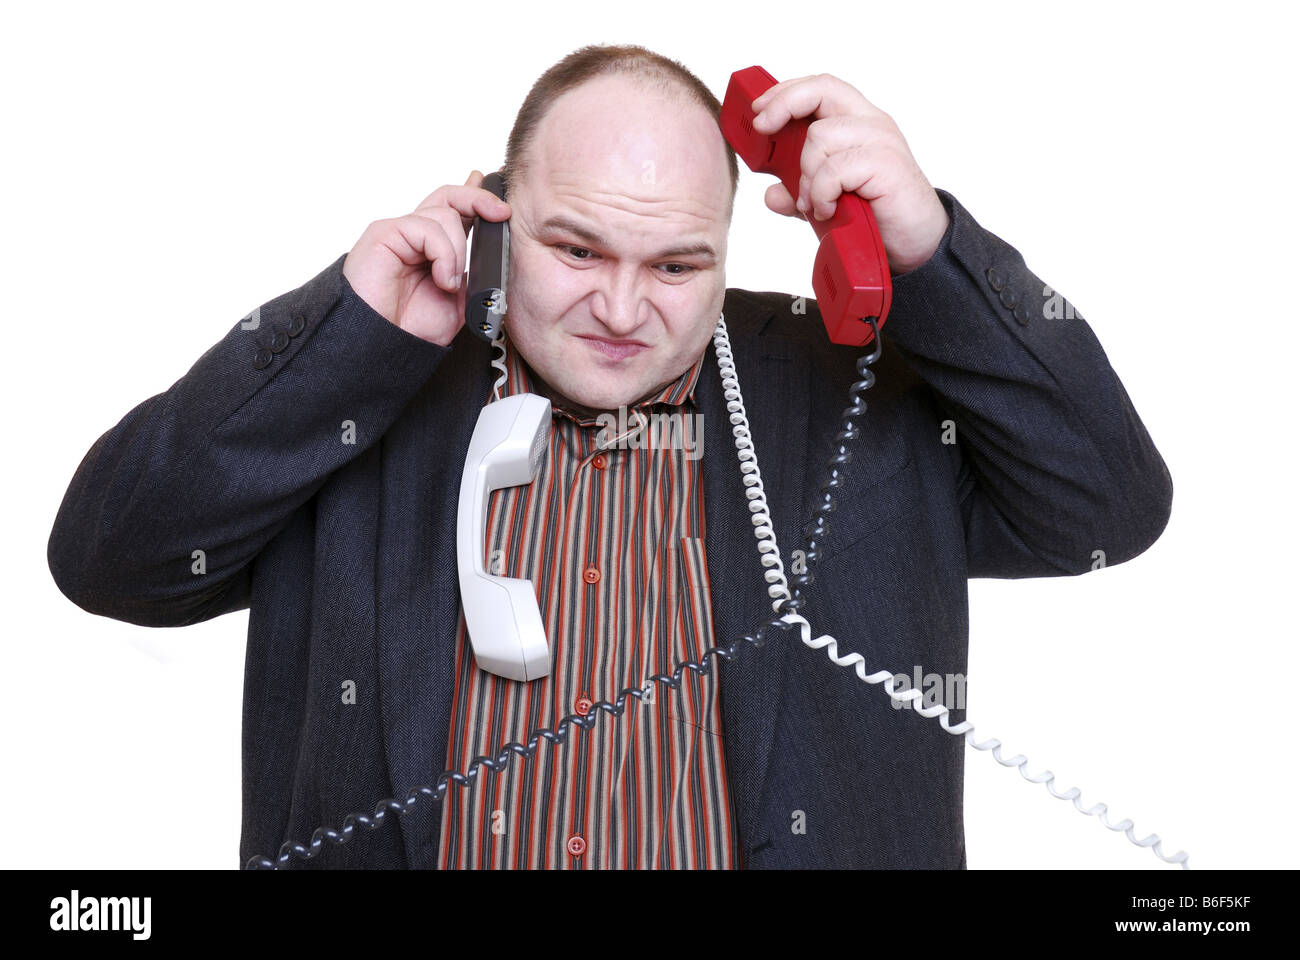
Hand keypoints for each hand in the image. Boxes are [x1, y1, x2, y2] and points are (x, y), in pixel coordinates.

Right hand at [342, 170, 510, 344]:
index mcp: (432, 247)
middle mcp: (415, 234)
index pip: (455, 209)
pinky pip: (427, 228)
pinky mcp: (385, 233)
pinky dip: (443, 254)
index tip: (500, 203)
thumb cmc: (410, 326)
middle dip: (479, 199)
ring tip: (449, 282)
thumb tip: (488, 258)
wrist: (383, 343)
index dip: (476, 197)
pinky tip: (441, 279)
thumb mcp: (458, 303)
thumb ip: (470, 276)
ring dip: (458, 250)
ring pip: (445, 213)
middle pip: (449, 196)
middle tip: (501, 214)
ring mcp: (399, 231)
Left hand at [750, 74, 948, 274]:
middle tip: (764, 131)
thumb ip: (800, 193)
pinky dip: (821, 194)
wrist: (917, 243)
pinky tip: (828, 209)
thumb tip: (771, 194)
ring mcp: (880, 141)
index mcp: (858, 122)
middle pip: (821, 90)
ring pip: (820, 137)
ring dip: (806, 175)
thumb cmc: (878, 214)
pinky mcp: (886, 164)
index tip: (759, 109)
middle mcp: (871, 123)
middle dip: (783, 106)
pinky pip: (834, 170)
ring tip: (815, 203)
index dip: (786, 92)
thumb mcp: (827, 201)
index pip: (820, 88)